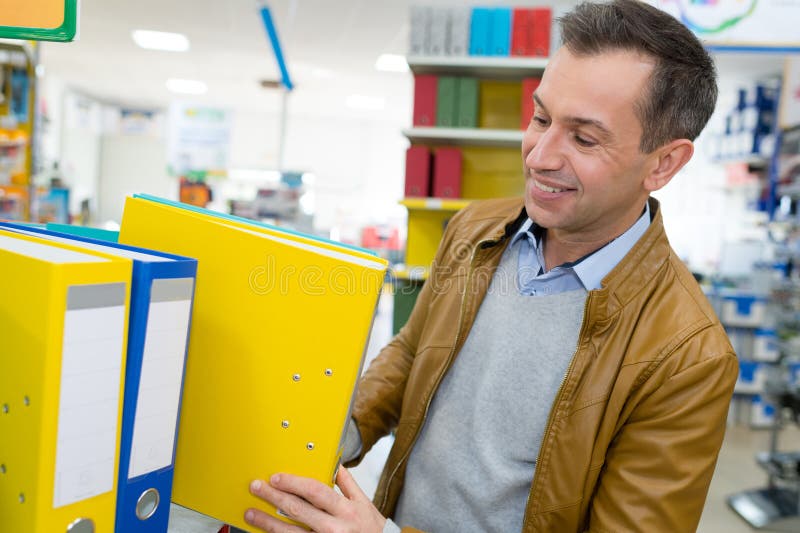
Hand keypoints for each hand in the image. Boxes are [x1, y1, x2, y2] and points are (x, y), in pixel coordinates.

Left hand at [245, 467, 386, 532]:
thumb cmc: (372, 528)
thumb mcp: (364, 503)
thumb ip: (347, 483)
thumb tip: (334, 464)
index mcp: (345, 509)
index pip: (314, 491)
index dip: (293, 483)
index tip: (277, 477)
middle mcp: (334, 527)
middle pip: (298, 510)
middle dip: (274, 497)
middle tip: (257, 488)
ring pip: (290, 532)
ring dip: (268, 522)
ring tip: (252, 513)